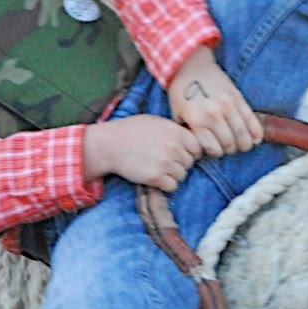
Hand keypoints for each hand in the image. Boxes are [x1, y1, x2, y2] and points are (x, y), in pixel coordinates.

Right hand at [82, 115, 200, 191]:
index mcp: (176, 132)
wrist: (109, 144)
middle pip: (190, 163)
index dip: (190, 152)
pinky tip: (156, 178)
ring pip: (182, 176)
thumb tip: (189, 138)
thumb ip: (174, 130)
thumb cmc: (130, 130)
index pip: (197, 147)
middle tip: (165, 162)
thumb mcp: (155, 121)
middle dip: (180, 164)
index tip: (181, 154)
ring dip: (173, 175)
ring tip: (159, 169)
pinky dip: (166, 185)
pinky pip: (172, 186)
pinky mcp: (156, 177)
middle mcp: (174, 147)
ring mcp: (165, 163)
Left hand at [167, 48, 263, 158]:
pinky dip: (256, 133)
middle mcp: (214, 114)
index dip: (215, 153)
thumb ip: (188, 132)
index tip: (214, 150)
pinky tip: (255, 140)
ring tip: (241, 145)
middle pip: (229, 144)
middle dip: (229, 150)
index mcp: (198, 120)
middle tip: (227, 148)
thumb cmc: (181, 92)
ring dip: (243, 144)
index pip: (214, 148)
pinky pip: (252, 120)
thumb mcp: (177, 114)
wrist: (191, 65)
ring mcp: (228, 106)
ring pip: (243, 135)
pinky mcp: (238, 98)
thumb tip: (198, 149)